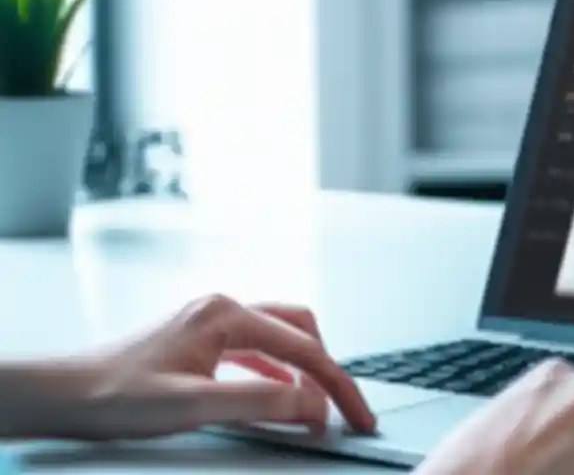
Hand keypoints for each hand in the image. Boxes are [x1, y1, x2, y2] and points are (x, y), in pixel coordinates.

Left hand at [9, 294, 375, 439]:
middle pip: (301, 331)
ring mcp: (211, 324)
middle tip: (346, 409)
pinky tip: (279, 398)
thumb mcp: (195, 405)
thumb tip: (314, 405)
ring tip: (319, 405)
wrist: (63, 396)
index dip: (338, 387)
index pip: (305, 349)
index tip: (357, 417)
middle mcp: (222, 310)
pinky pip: (257, 353)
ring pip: (280, 339)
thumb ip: (262, 403)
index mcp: (226, 315)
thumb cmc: (114, 395)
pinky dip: (279, 375)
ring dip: (305, 371)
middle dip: (329, 370)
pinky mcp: (201, 343)